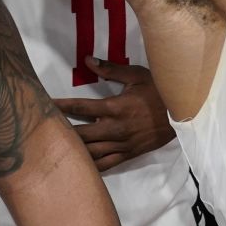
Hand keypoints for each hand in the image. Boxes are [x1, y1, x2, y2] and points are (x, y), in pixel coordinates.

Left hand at [52, 59, 175, 170]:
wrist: (183, 115)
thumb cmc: (158, 91)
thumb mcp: (137, 75)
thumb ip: (110, 69)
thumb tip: (87, 60)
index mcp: (115, 108)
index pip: (80, 108)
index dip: (59, 106)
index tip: (44, 104)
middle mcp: (115, 129)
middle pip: (79, 134)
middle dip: (59, 133)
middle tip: (42, 131)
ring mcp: (121, 145)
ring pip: (90, 153)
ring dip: (72, 150)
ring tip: (54, 149)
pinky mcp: (128, 155)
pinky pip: (105, 165)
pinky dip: (90, 166)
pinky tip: (77, 166)